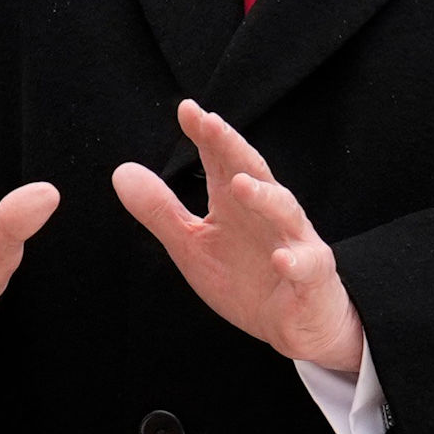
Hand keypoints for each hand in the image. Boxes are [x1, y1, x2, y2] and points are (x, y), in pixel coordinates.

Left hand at [110, 101, 362, 372]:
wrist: (295, 323)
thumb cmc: (247, 278)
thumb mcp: (192, 245)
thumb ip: (160, 210)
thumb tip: (121, 171)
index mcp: (236, 202)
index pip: (221, 160)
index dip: (205, 135)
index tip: (186, 109)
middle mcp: (268, 213)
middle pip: (252, 172)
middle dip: (232, 147)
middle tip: (211, 123)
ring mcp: (294, 241)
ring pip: (284, 211)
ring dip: (263, 197)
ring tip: (240, 184)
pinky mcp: (312, 277)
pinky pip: (307, 266)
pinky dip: (295, 262)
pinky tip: (281, 259)